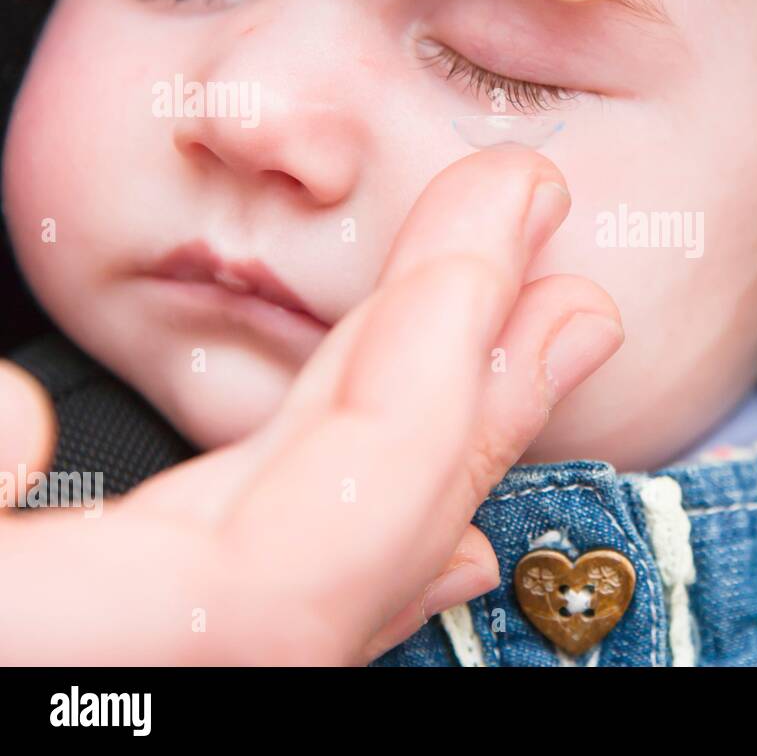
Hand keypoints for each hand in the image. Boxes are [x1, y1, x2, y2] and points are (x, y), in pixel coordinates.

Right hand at [0, 148, 622, 663]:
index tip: (510, 223)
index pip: (350, 493)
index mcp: (133, 656)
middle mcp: (191, 677)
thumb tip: (11, 419)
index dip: (441, 345)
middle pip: (386, 507)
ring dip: (456, 422)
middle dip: (482, 358)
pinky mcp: (160, 659)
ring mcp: (192, 671)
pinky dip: (382, 517)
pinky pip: (303, 590)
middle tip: (558, 242)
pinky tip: (453, 509)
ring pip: (357, 541)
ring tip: (538, 324)